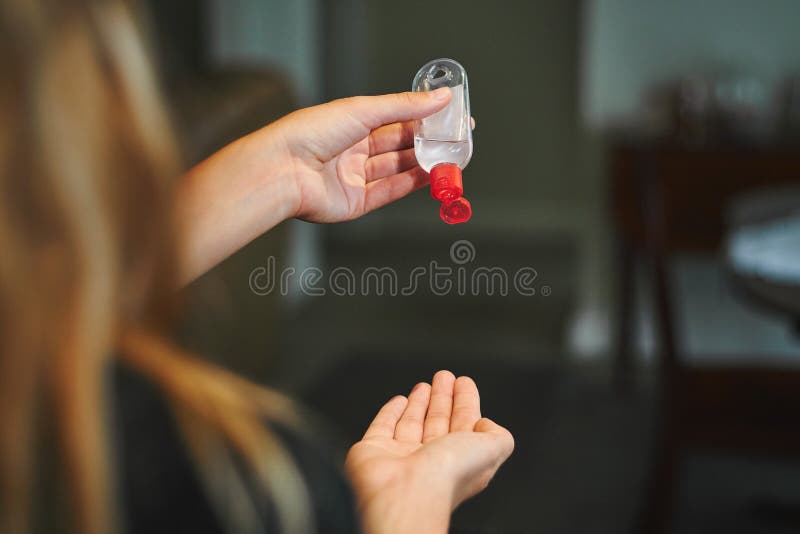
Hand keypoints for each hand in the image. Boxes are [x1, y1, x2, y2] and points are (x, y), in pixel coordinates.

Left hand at [176, 88, 458, 282]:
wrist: (284, 171)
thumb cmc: (311, 133)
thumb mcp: (364, 110)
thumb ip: (405, 106)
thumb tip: (441, 97)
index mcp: (351, 123)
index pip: (396, 119)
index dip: (424, 118)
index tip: (451, 117)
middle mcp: (353, 150)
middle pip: (399, 146)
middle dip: (427, 142)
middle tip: (455, 139)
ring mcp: (355, 177)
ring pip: (397, 169)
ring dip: (424, 163)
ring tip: (450, 158)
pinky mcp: (356, 202)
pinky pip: (389, 191)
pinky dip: (411, 184)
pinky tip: (431, 175)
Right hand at [345, 371, 513, 533]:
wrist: (405, 493)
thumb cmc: (446, 477)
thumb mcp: (491, 451)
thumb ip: (499, 437)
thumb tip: (487, 424)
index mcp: (459, 461)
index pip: (465, 424)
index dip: (465, 402)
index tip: (464, 383)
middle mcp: (430, 460)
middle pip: (439, 422)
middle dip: (443, 398)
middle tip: (444, 377)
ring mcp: (401, 456)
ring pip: (412, 423)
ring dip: (420, 402)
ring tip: (425, 384)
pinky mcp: (374, 450)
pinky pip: (383, 426)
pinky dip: (390, 412)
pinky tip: (399, 400)